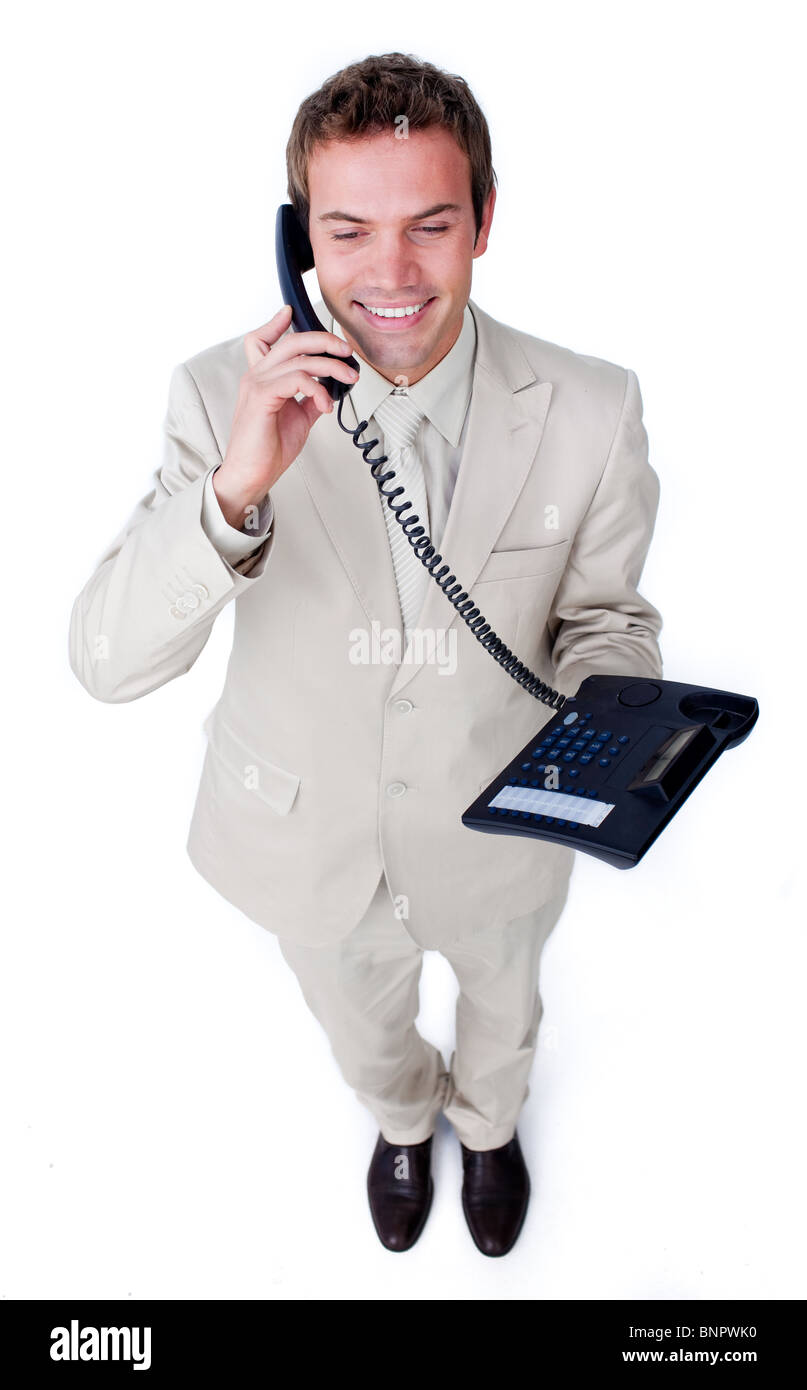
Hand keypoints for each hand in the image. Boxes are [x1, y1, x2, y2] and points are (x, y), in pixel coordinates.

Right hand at [213, 304, 358, 528]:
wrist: (251, 475)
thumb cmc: (268, 450)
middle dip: (324, 340)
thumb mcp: (298, 418)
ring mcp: (257, 384)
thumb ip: (310, 399)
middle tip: (346, 351)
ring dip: (331, 367)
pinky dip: (318, 389)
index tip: (291, 312)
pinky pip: (297, 380)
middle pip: (291, 341)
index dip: (276, 323)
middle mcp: (257, 376)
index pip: (262, 339)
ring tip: (349, 378)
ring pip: (300, 359)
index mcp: (262, 378)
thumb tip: (331, 389)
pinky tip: (326, 404)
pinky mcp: (262, 398)